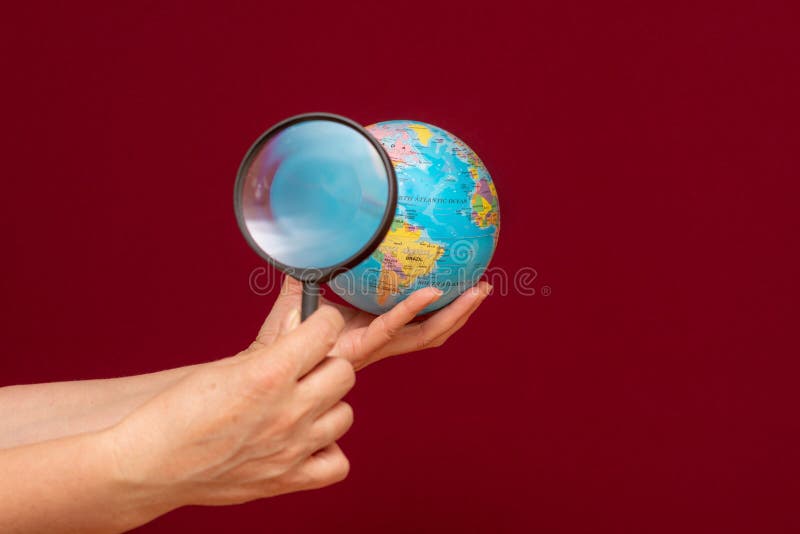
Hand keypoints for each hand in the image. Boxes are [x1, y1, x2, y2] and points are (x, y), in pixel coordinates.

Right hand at [106, 306, 354, 509]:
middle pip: (344, 372)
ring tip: (302, 405)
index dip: (323, 321)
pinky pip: (338, 464)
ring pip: (346, 413)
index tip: (317, 323)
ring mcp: (292, 449)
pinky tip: (307, 440)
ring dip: (328, 405)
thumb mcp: (225, 367)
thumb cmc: (176, 413)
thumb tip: (300, 326)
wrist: (149, 465)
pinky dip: (328, 450)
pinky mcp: (287, 480)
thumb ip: (270, 350)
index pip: (326, 330)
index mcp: (269, 375)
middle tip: (304, 368)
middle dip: (326, 363)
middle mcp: (288, 412)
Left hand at [252, 277, 492, 369]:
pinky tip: (433, 292)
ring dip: (455, 315)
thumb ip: (317, 261)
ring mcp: (374, 347)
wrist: (267, 358)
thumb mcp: (307, 287)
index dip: (444, 308)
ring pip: (427, 335)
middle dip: (462, 313)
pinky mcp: (361, 348)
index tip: (464, 283)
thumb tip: (320, 227)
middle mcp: (380, 341)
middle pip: (433, 331)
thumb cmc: (285, 328)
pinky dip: (414, 310)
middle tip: (484, 287)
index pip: (418, 322)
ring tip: (478, 291)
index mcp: (374, 329)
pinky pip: (393, 327)